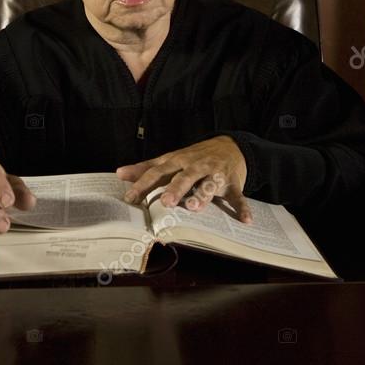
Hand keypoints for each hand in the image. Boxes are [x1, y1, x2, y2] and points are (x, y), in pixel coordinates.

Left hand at [116, 136, 251, 223]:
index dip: (143, 184)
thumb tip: (119, 173)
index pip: (157, 172)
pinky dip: (242, 207)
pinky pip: (237, 195)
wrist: (229, 145)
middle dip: (175, 188)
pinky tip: (245, 219)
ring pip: (208, 184)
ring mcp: (215, 173)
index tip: (129, 198)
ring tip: (196, 206)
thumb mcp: (170, 159)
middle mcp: (195, 165)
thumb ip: (146, 168)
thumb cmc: (194, 157)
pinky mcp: (232, 181)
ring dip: (203, 195)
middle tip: (165, 201)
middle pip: (183, 176)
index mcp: (177, 161)